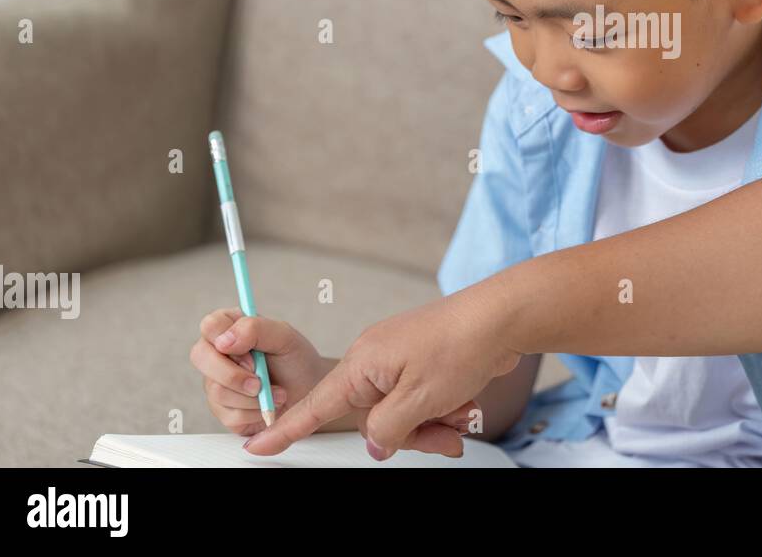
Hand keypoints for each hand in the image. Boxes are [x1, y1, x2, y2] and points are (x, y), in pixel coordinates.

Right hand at [190, 308, 333, 437]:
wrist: (308, 391)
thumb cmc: (295, 360)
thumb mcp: (285, 336)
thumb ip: (256, 329)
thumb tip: (224, 341)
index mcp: (230, 328)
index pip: (210, 325)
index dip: (227, 339)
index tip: (252, 354)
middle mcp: (217, 354)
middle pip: (200, 357)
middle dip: (234, 374)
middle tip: (260, 381)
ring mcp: (216, 382)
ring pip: (216, 390)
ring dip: (253, 396)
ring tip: (277, 392)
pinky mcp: (222, 410)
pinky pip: (229, 414)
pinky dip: (255, 411)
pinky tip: (268, 405)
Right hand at [241, 290, 519, 458]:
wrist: (502, 318)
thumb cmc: (460, 344)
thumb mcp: (418, 400)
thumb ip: (387, 429)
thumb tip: (375, 443)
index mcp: (363, 363)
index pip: (317, 403)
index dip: (288, 428)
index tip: (259, 444)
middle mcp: (376, 360)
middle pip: (373, 418)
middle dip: (409, 433)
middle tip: (442, 433)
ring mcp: (401, 361)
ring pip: (403, 413)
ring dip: (433, 422)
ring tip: (461, 413)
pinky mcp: (423, 362)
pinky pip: (422, 400)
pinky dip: (443, 409)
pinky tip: (465, 404)